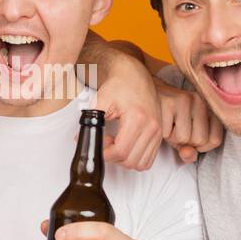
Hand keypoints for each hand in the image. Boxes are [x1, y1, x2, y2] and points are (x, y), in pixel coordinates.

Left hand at [93, 53, 162, 171]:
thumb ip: (90, 120)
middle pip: (130, 160)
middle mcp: (151, 127)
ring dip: (125, 160)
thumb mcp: (102, 100)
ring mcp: (158, 132)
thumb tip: (81, 138)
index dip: (106, 153)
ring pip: (140, 164)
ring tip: (116, 144)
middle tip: (106, 143)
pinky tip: (126, 145)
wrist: (135, 76)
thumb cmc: (119, 85)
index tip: (99, 144)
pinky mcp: (160, 134)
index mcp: (137, 118)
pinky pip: (148, 159)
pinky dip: (136, 159)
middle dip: (114, 157)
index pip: (121, 151)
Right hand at [156, 78, 223, 162]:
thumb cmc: (170, 118)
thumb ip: (190, 152)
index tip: (192, 138)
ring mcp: (186, 99)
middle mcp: (201, 101)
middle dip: (185, 142)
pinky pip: (167, 133)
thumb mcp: (184, 137)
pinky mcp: (169, 101)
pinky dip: (161, 133)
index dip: (201, 147)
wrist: (151, 95)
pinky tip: (161, 120)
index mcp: (211, 108)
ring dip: (172, 138)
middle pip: (200, 140)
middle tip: (176, 129)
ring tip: (168, 124)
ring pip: (183, 138)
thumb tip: (187, 152)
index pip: (216, 140)